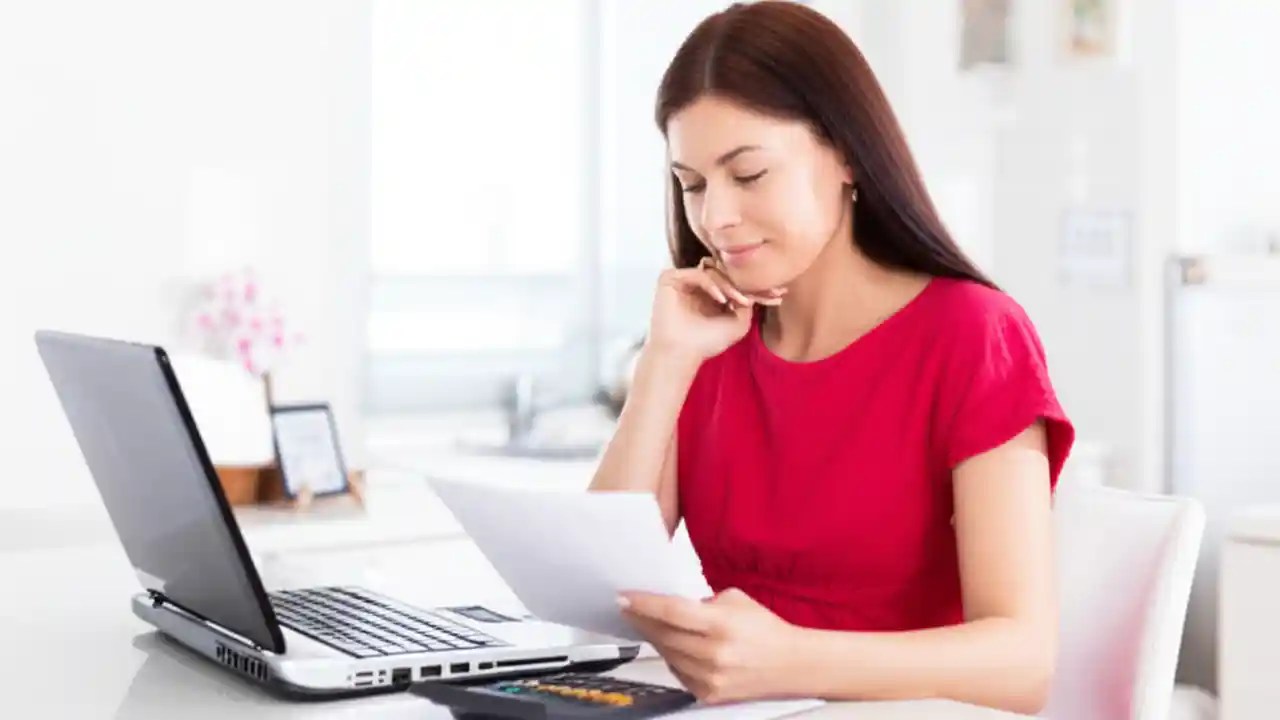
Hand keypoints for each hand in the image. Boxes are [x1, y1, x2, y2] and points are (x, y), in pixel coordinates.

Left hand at [618, 588, 798, 703]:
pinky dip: (671, 657)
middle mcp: (714, 654)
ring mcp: (710, 678)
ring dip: (653, 639)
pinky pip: (677, 673)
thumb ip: (700, 602)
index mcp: (721, 624)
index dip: (643, 604)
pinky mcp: (708, 694)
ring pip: (666, 655)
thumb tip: (669, 605)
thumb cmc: (765, 629)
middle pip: (664, 635)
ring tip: (646, 624)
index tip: (624, 598)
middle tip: (628, 609)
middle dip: (642, 620)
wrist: (792, 665)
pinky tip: (671, 645)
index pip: (671, 612)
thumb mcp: (735, 600)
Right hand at [645, 257, 785, 361]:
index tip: (779, 294)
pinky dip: (711, 284)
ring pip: (714, 273)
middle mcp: (698, 285)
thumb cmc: (706, 342)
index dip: (756, 288)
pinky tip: (720, 299)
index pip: (735, 284)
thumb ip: (749, 303)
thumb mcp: (739, 323)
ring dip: (731, 286)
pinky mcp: (670, 279)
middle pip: (726, 275)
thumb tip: (757, 288)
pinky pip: (697, 274)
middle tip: (766, 292)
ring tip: (740, 301)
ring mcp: (684, 281)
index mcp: (711, 294)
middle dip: (747, 284)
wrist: (681, 353)